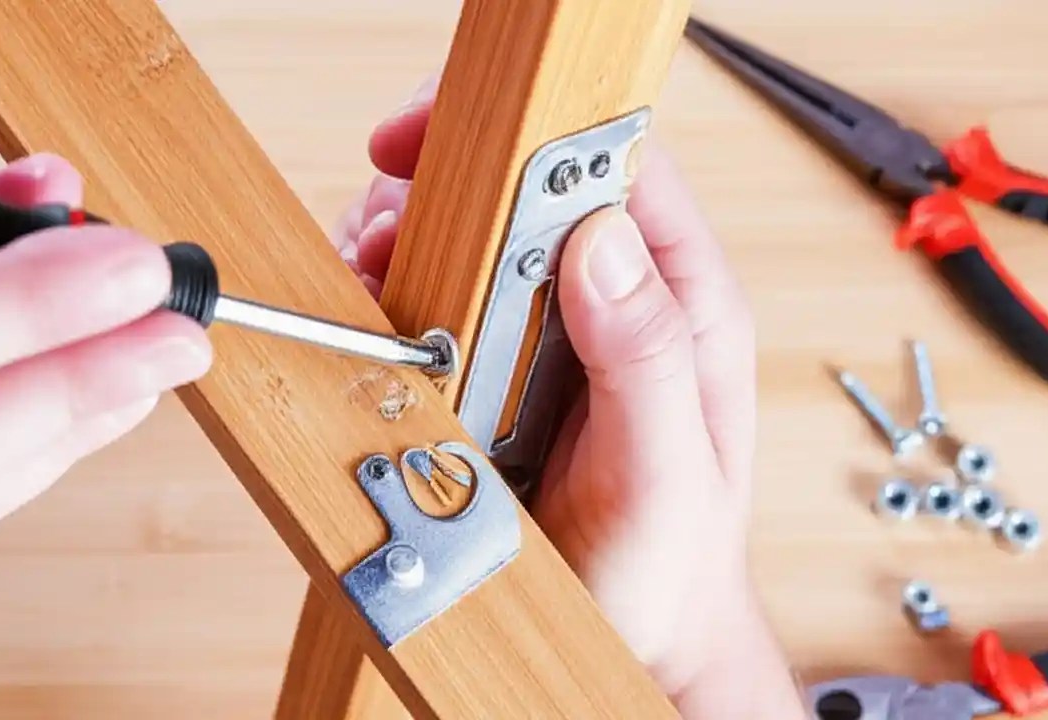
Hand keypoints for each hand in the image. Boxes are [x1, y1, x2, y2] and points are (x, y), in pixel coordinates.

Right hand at [334, 79, 806, 717]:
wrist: (635, 642)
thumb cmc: (670, 568)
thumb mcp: (668, 472)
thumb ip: (644, 356)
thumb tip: (599, 240)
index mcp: (676, 307)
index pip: (620, 171)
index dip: (536, 138)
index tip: (457, 142)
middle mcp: (612, 306)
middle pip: (527, 191)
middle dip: (446, 187)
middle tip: (387, 223)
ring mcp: (550, 338)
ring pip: (473, 241)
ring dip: (410, 241)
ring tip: (371, 272)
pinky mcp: (498, 374)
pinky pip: (440, 304)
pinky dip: (394, 297)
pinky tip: (376, 318)